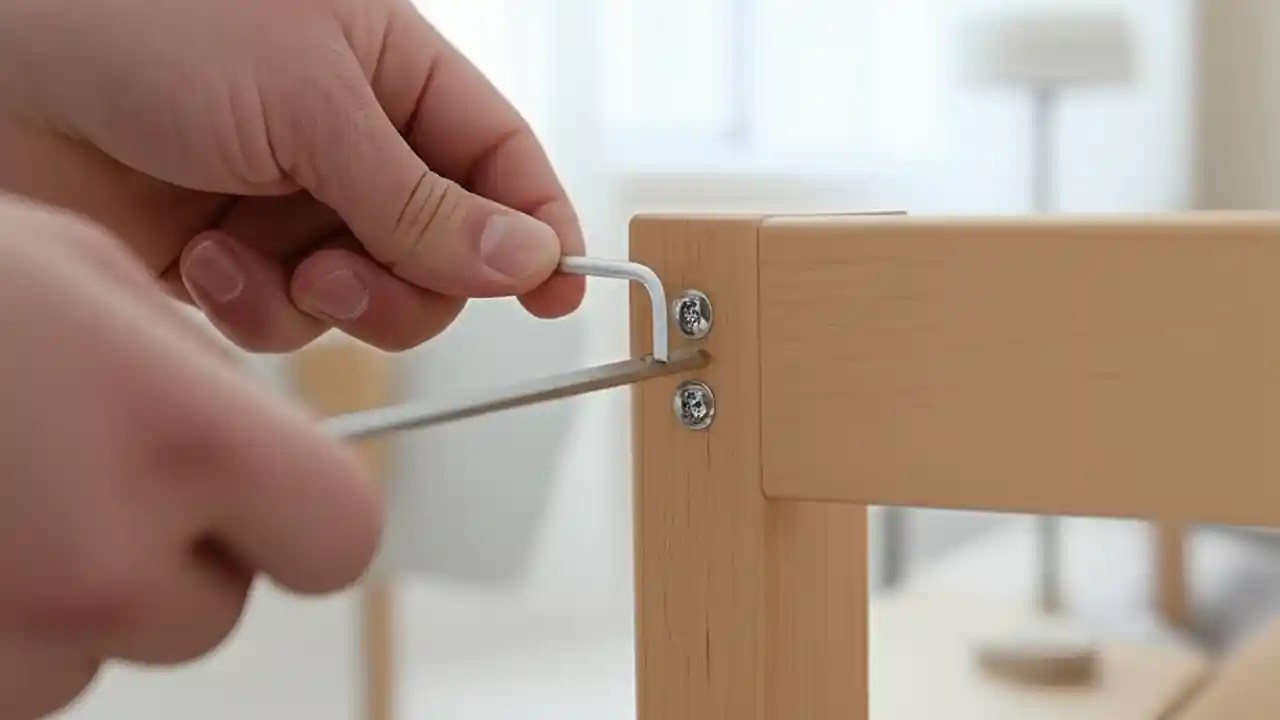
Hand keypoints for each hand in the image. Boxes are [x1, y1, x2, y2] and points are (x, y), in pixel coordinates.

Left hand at [0, 0, 584, 351]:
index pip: (502, 163)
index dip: (539, 230)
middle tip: (353, 278)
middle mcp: (352, 146)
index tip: (560, 293)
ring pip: (369, 301)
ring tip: (262, 258)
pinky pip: (287, 320)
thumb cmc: (143, 21)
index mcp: (393, 76)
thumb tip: (526, 256)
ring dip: (324, 301)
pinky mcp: (232, 258)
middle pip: (444, 256)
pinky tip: (204, 260)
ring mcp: (292, 205)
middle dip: (409, 285)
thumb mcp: (310, 103)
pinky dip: (253, 307)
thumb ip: (421, 199)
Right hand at [0, 196, 381, 717]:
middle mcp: (108, 562)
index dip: (305, 516)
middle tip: (93, 469)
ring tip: (3, 489)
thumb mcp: (96, 281)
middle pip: (218, 605)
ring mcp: (16, 645)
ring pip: (113, 647)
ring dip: (82, 590)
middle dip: (179, 551)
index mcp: (180, 440)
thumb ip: (204, 385)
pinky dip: (5, 623)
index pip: (337, 539)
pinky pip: (26, 675)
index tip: (272, 496)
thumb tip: (271, 450)